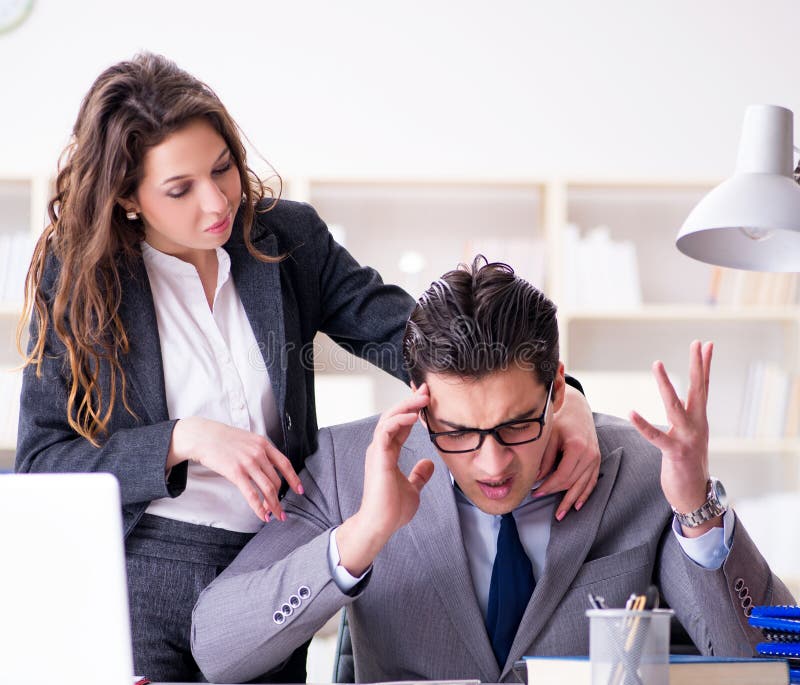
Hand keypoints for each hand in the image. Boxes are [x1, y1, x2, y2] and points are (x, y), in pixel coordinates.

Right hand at [168, 417, 302, 522]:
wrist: (202, 436)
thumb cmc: (223, 439)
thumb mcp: (247, 439)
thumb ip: (259, 451)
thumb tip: (268, 468)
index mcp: (263, 444)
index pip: (285, 463)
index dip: (294, 478)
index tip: (300, 490)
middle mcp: (259, 453)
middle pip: (276, 480)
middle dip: (279, 497)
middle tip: (280, 510)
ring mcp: (248, 463)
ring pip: (268, 489)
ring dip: (273, 505)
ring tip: (275, 515)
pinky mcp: (236, 473)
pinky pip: (252, 494)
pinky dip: (259, 507)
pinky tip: (262, 515)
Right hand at [336, 385, 434, 575]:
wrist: (381, 524)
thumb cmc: (392, 509)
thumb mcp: (413, 488)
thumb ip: (419, 475)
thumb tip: (429, 464)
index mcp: (388, 452)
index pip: (400, 424)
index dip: (413, 410)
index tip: (427, 399)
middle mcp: (381, 447)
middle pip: (394, 415)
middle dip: (410, 401)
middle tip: (426, 389)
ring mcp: (378, 450)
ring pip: (389, 418)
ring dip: (406, 405)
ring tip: (423, 397)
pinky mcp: (378, 456)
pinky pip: (386, 431)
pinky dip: (399, 420)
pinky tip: (413, 415)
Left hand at [536, 383, 600, 519]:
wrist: (577, 407)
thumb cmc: (560, 419)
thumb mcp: (549, 436)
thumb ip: (544, 458)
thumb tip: (537, 479)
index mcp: (578, 447)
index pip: (562, 476)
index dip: (548, 487)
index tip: (535, 492)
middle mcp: (590, 454)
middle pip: (572, 482)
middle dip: (556, 494)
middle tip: (540, 500)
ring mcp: (596, 458)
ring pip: (583, 485)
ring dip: (571, 501)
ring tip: (560, 514)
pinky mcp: (597, 459)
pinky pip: (592, 481)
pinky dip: (584, 494)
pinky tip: (577, 505)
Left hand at [630, 340, 717, 535]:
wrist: (695, 496)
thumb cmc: (688, 464)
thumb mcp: (688, 436)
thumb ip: (684, 418)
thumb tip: (684, 403)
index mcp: (698, 420)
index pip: (703, 387)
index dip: (704, 365)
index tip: (706, 344)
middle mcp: (696, 425)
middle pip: (698, 390)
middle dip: (698, 365)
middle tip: (697, 343)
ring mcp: (687, 438)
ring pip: (675, 406)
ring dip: (666, 384)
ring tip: (657, 363)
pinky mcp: (674, 453)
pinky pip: (656, 436)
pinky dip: (644, 425)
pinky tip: (631, 411)